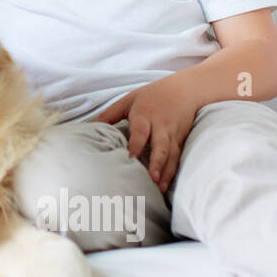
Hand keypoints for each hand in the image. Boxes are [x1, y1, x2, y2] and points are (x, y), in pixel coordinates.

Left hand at [96, 76, 201, 192]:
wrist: (186, 89)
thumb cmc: (152, 95)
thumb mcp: (129, 99)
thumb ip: (110, 114)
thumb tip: (91, 128)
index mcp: (145, 115)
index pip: (141, 132)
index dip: (136, 146)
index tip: (130, 159)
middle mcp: (161, 126)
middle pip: (161, 146)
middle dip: (156, 162)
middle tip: (152, 178)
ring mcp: (173, 135)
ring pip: (171, 155)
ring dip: (166, 172)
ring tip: (160, 188)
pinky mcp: (181, 141)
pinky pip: (177, 158)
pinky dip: (172, 172)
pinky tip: (166, 185)